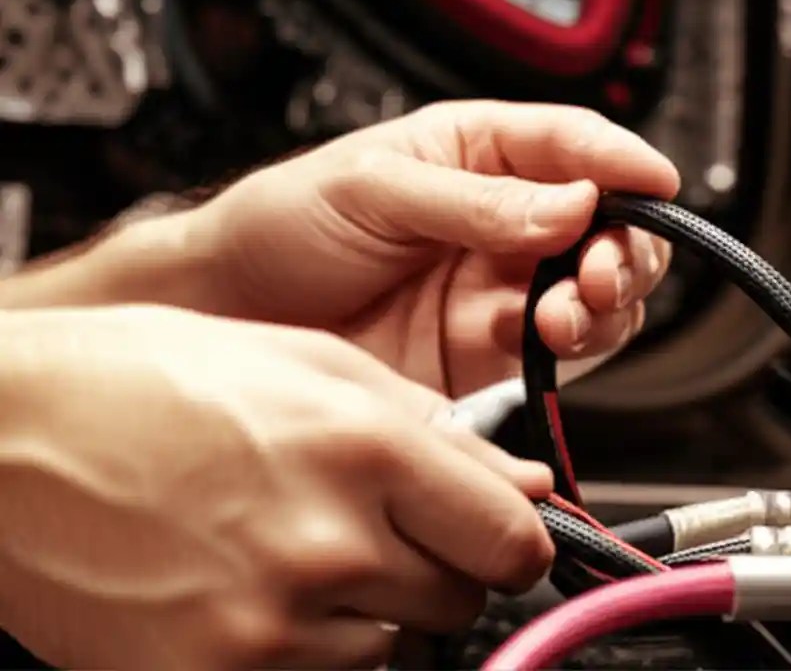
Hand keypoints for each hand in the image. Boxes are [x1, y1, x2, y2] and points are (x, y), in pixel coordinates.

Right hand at [0, 305, 552, 669]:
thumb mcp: (310, 363)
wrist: (5, 440)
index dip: (511, 536)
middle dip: (437, 565)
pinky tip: (257, 590)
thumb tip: (523, 484)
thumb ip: (435, 428)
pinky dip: (309, 646)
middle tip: (374, 525)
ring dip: (370, 610)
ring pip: (394, 647)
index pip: (513, 540)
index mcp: (362, 448)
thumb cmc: (146, 383)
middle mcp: (326, 543)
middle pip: (462, 598)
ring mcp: (267, 626)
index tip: (494, 531)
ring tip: (295, 549)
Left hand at [176, 100, 678, 395]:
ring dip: (607, 300)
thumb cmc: (282, 228)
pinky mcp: (491, 353)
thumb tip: (571, 207)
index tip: (655, 183)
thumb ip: (476, 203)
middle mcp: (505, 220)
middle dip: (626, 245)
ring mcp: (501, 288)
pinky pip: (563, 350)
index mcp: (479, 154)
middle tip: (603, 267)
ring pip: (597, 291)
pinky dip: (578, 347)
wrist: (229, 320)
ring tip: (572, 309)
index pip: (575, 145)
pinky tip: (550, 338)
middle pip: (608, 225)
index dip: (624, 162)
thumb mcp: (374, 190)